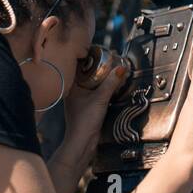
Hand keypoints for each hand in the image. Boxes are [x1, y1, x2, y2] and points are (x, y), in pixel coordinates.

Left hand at [58, 60, 127, 174]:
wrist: (81, 143)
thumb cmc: (84, 121)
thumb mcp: (100, 99)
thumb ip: (111, 83)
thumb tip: (122, 68)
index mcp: (70, 85)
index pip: (77, 63)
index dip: (88, 54)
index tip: (100, 49)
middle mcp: (73, 89)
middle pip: (85, 70)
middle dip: (97, 63)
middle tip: (111, 56)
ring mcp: (79, 97)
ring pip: (90, 80)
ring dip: (101, 74)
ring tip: (113, 67)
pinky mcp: (86, 105)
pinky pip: (94, 89)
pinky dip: (102, 84)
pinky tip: (111, 83)